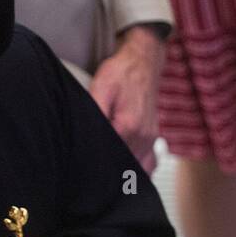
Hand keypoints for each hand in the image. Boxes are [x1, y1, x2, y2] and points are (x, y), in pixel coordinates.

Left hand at [89, 24, 163, 171]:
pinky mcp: (153, 139)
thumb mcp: (101, 87)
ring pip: (136, 168)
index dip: (93, 160)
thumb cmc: (121, 73)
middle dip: (107, 169)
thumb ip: (96, 112)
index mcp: (128, 127)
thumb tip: (87, 137)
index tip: (82, 161)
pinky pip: (148, 164)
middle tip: (90, 169)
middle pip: (122, 165)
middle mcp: (142, 137)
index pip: (108, 155)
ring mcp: (150, 139)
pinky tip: (125, 172)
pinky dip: (138, 171)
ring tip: (106, 172)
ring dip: (121, 171)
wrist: (143, 63)